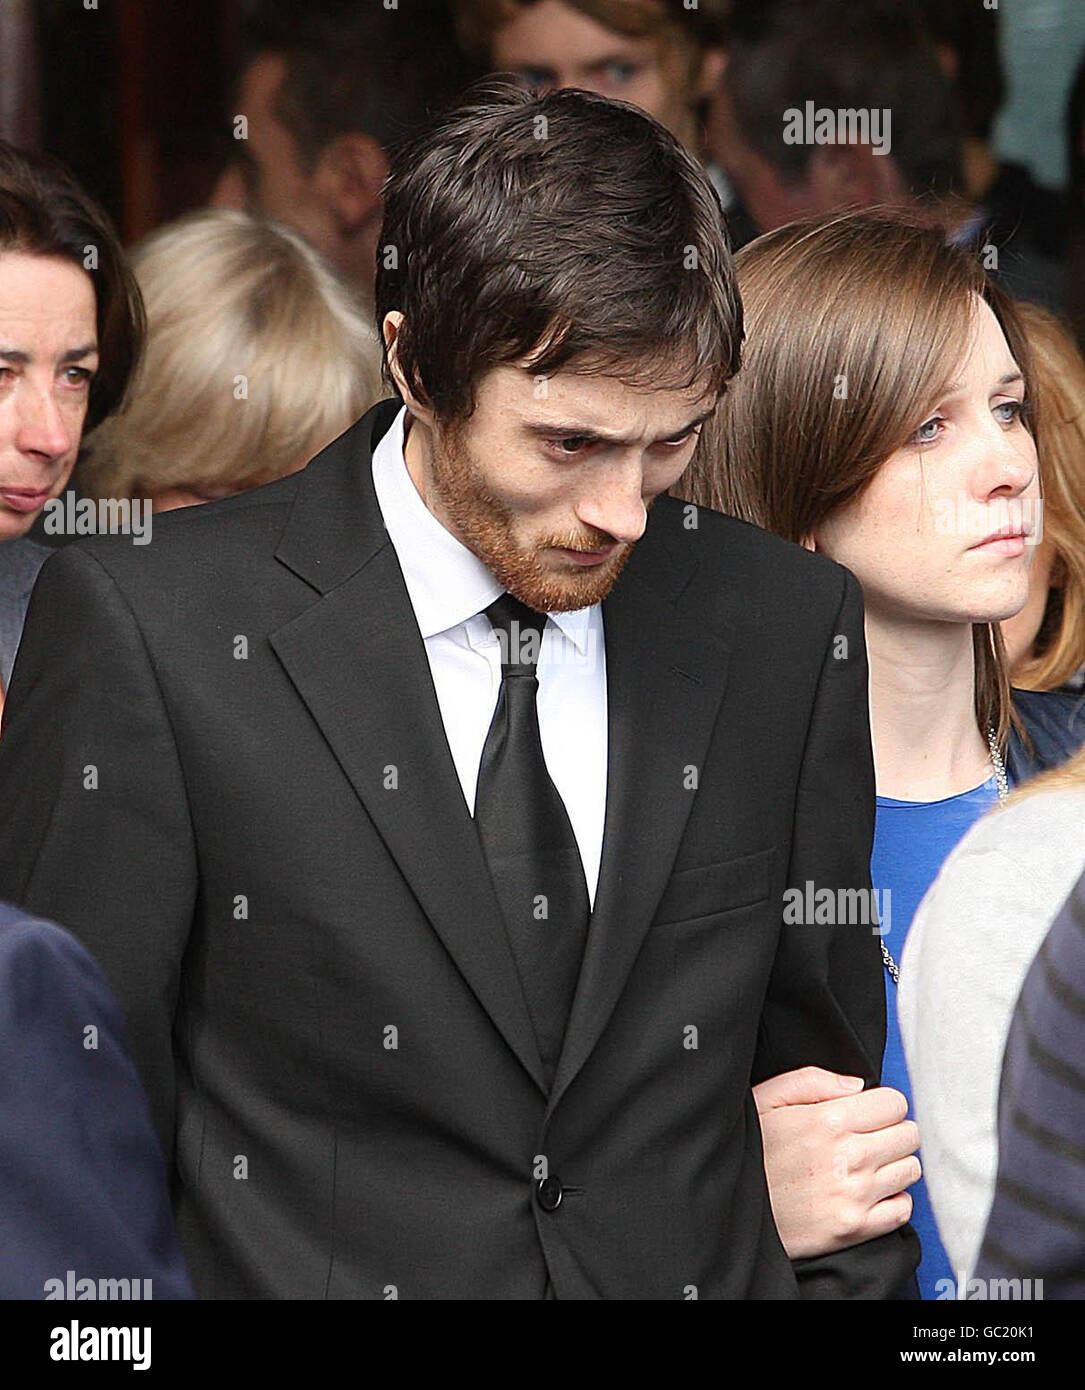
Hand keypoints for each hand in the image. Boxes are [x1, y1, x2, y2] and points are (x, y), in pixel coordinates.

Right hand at [753, 1066, 919, 1259]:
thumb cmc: (752, 1150)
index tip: (866, 1113)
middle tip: (866, 1138)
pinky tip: (866, 1192)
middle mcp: (849, 1157)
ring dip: (892, 1164)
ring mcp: (855, 1195)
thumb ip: (813, 1080)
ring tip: (864, 1165)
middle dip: (891, 1130)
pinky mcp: (857, 1228)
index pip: (894, 1102)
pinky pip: (904, 1208)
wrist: (735, 1210)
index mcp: (828, 1120)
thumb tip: (858, 1085)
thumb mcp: (768, 1099)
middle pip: (909, 1134)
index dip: (881, 1104)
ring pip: (910, 1169)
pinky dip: (892, 1199)